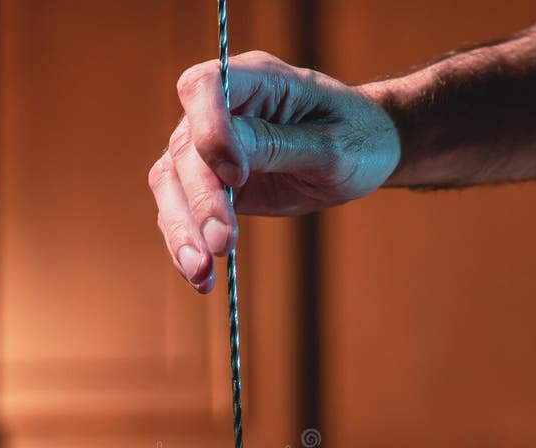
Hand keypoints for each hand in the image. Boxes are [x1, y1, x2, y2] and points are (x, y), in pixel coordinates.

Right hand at [148, 51, 400, 292]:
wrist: (364, 152)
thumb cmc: (356, 137)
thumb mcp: (333, 145)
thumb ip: (279, 146)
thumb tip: (228, 156)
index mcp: (255, 80)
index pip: (204, 88)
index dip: (209, 131)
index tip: (237, 176)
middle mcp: (220, 110)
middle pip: (184, 150)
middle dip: (201, 202)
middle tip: (222, 245)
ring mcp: (209, 149)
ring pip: (171, 185)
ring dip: (181, 231)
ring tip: (201, 273)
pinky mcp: (209, 186)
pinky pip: (183, 214)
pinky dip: (186, 247)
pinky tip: (202, 279)